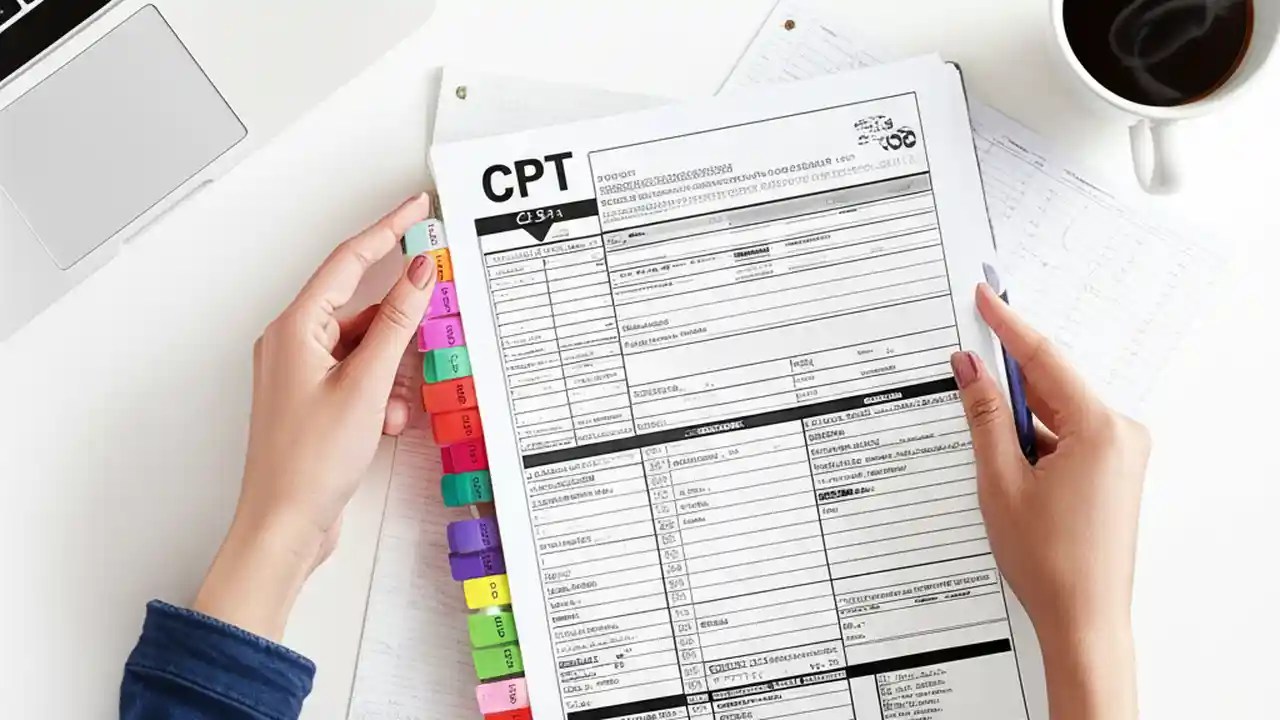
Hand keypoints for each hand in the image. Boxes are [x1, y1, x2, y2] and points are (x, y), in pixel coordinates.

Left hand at [193, 194, 436, 639]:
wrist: (285, 525)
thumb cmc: (308, 463)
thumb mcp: (365, 385)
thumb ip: (398, 324)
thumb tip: (419, 273)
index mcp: (295, 328)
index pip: (349, 260)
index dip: (388, 229)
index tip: (417, 208)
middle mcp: (294, 343)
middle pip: (363, 307)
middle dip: (400, 329)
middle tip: (431, 328)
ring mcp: (304, 372)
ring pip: (368, 346)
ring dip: (393, 370)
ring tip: (393, 406)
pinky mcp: (317, 399)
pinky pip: (361, 375)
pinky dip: (381, 392)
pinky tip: (386, 422)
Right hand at [952, 283, 1149, 719]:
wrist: (1083, 619)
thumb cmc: (1049, 560)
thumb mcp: (1002, 480)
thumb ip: (985, 416)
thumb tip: (969, 369)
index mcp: (1100, 428)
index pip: (1045, 359)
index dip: (1008, 326)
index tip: (985, 298)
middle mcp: (1120, 433)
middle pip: (1051, 385)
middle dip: (1007, 383)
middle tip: (965, 369)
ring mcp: (1122, 453)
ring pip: (1056, 413)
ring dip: (1020, 422)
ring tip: (997, 468)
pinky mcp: (1114, 470)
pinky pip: (1068, 436)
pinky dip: (1036, 441)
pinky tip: (1013, 471)